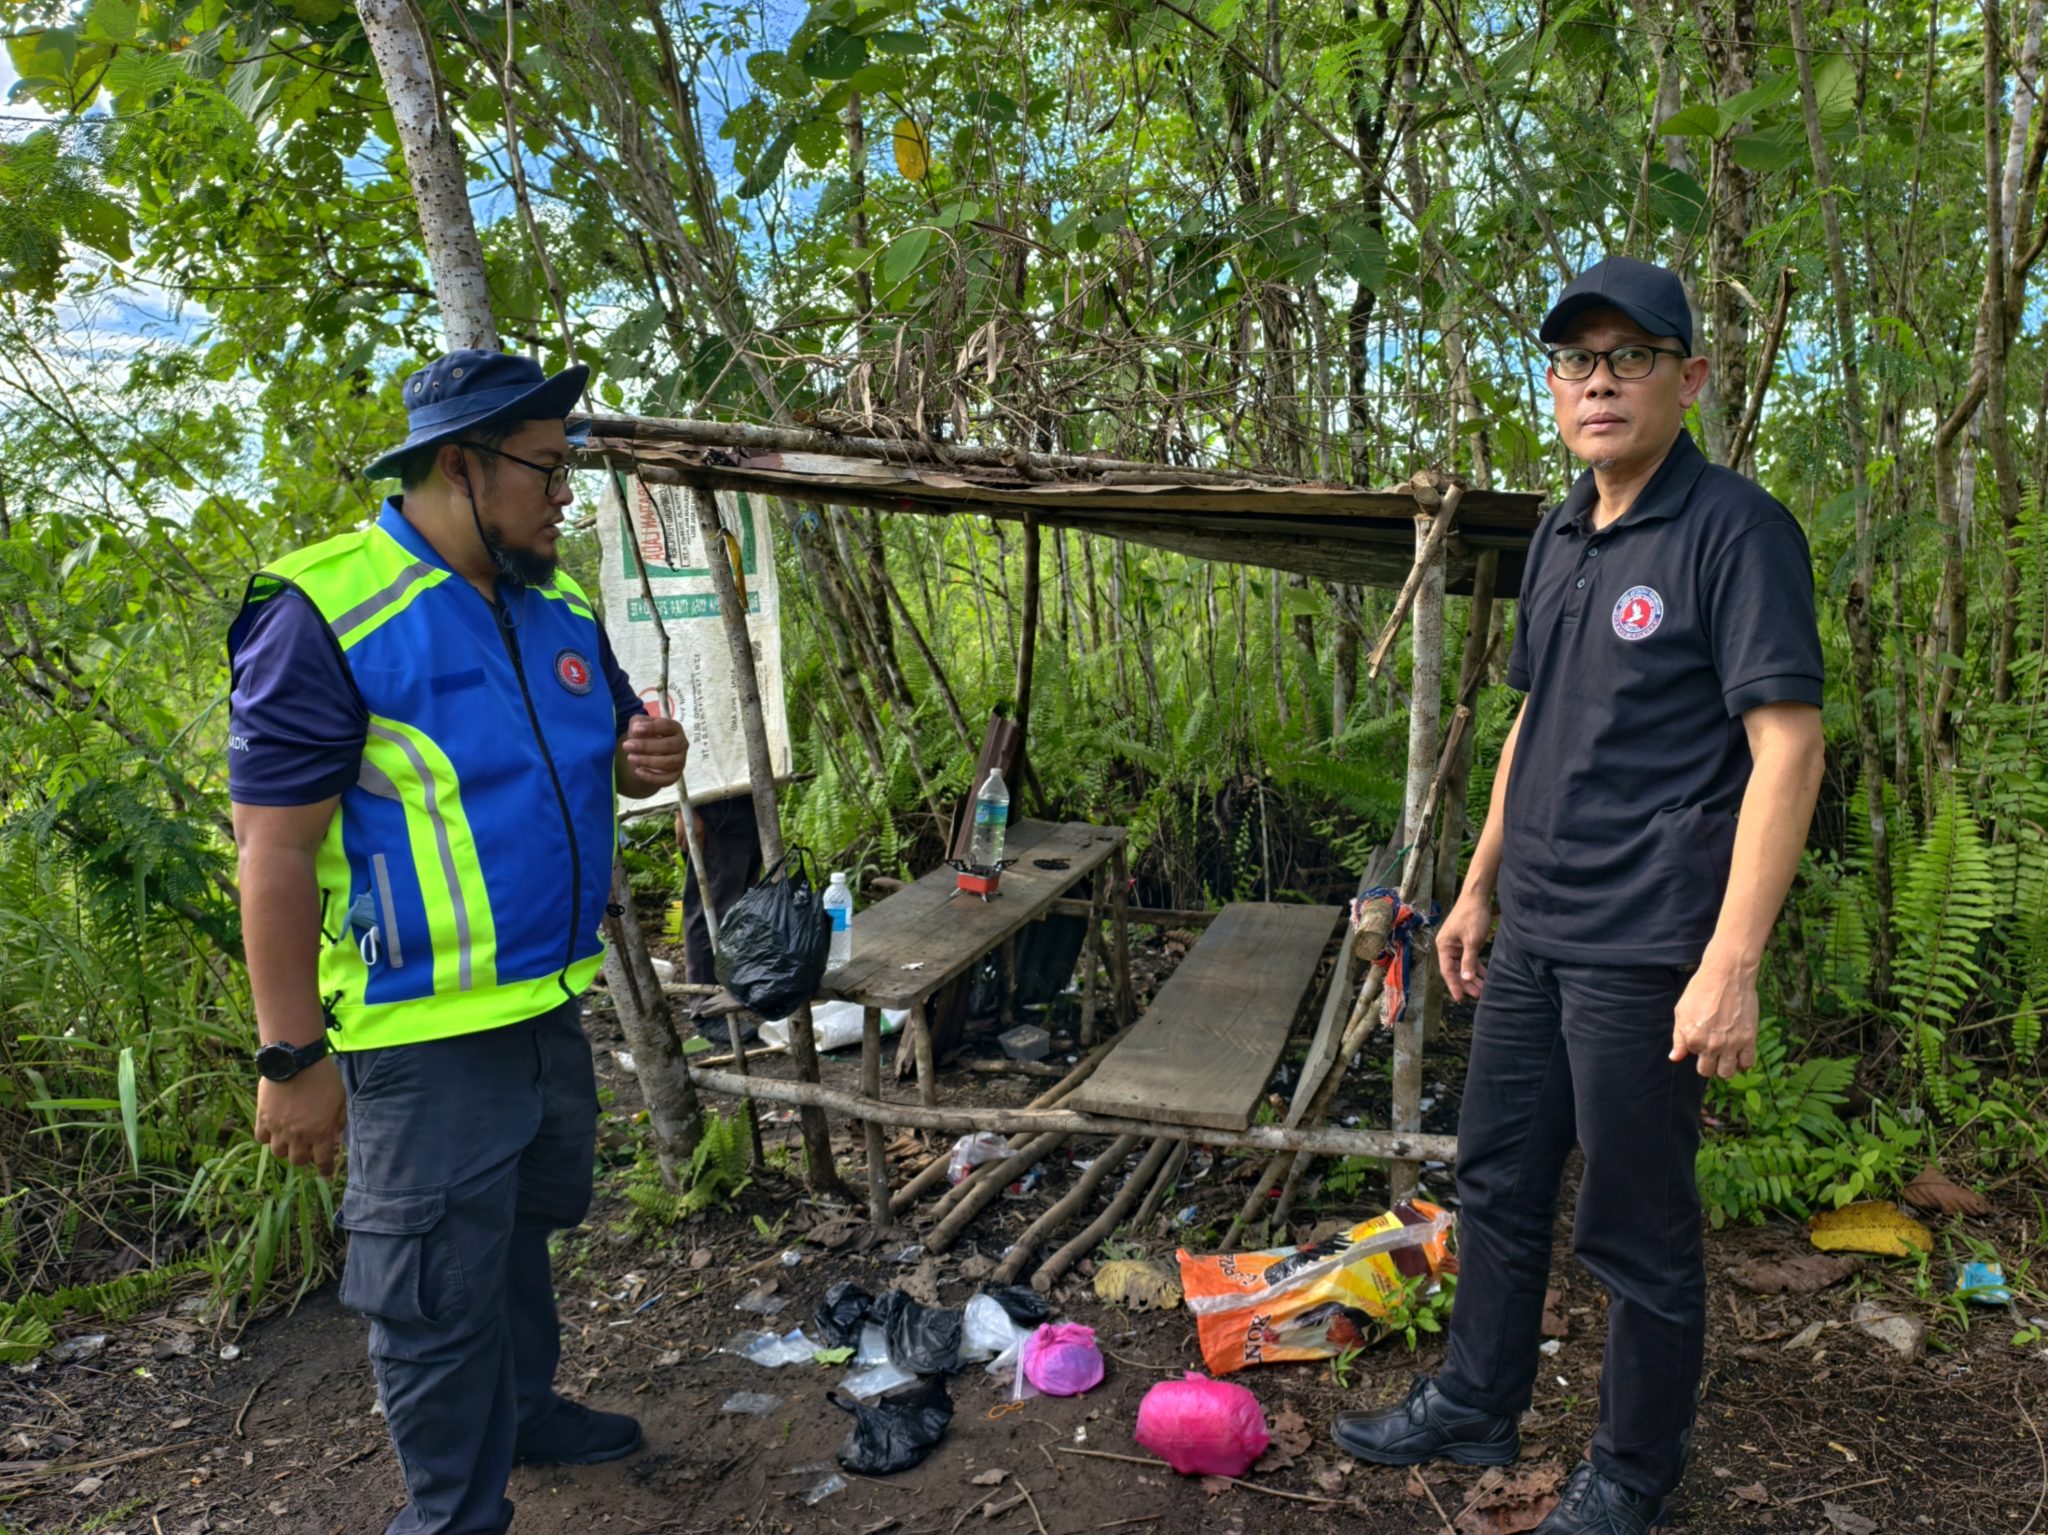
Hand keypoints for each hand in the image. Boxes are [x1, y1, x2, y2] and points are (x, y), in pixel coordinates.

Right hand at [254, 1056, 346, 1177]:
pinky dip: (268, 1137)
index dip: (326, 1170)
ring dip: (286, 1148)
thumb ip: (338, 1120)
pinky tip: (273, 1129)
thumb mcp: (340, 1098)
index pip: (323, 1160)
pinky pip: (261, 1138)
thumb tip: (335, 1136)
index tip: (327, 1176)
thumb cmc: (323, 1077)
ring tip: (290, 1137)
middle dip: (305, 1157)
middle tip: (307, 1147)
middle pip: (298, 1161)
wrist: (296, 1060)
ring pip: (279, 1153)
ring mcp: (278, 1128)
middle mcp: (299, 1135)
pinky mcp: (262, 1118)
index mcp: (321, 1132)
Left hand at [621, 714, 687, 788]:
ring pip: (669, 762)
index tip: (635, 730)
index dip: (652, 728)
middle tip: (627, 746)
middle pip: (668, 745)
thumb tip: (636, 727)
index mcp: (675, 728)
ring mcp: (680, 760)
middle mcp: (681, 744)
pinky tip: (638, 771)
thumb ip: (637, 723)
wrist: (646, 756)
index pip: (667, 726)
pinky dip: (652, 776)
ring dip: (648, 761)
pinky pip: (667, 779)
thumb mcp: (639, 725)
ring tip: (630, 758)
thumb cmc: (644, 736)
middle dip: (646, 746)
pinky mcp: (675, 775)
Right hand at [1436, 889, 1494, 1002]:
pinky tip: (1485, 976)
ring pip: (1464, 965)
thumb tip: (1466, 978)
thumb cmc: (1472, 916)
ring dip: (1473, 976)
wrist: (1477, 897)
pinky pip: (1470, 958)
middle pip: (1455, 970)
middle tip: (1478, 995)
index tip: (1460, 998)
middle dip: (1466, 983)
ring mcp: (1456, 944)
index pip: (1447, 970)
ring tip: (1483, 989)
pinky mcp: (1465, 941)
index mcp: (1444, 946)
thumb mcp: (1472, 941)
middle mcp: (1447, 946)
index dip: (1454, 985)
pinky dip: (1476, 967)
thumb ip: (1469, 960)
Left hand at [1669, 950, 1759, 1077]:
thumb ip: (1679, 1038)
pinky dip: (1743, 1063)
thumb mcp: (1681, 1012)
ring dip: (1725, 1068)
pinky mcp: (1748, 1039)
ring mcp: (1731, 1044)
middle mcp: (1712, 1046)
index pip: (1693, 1057)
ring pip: (1728, 1073)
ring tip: (1726, 1056)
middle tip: (1713, 1053)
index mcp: (1693, 1040)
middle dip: (1709, 1065)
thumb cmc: (1701, 990)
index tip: (1702, 1035)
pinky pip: (1747, 1063)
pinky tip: (1739, 1054)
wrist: (1727, 975)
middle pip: (1709, 1071)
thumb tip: (1675, 1058)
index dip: (1696, 1047)